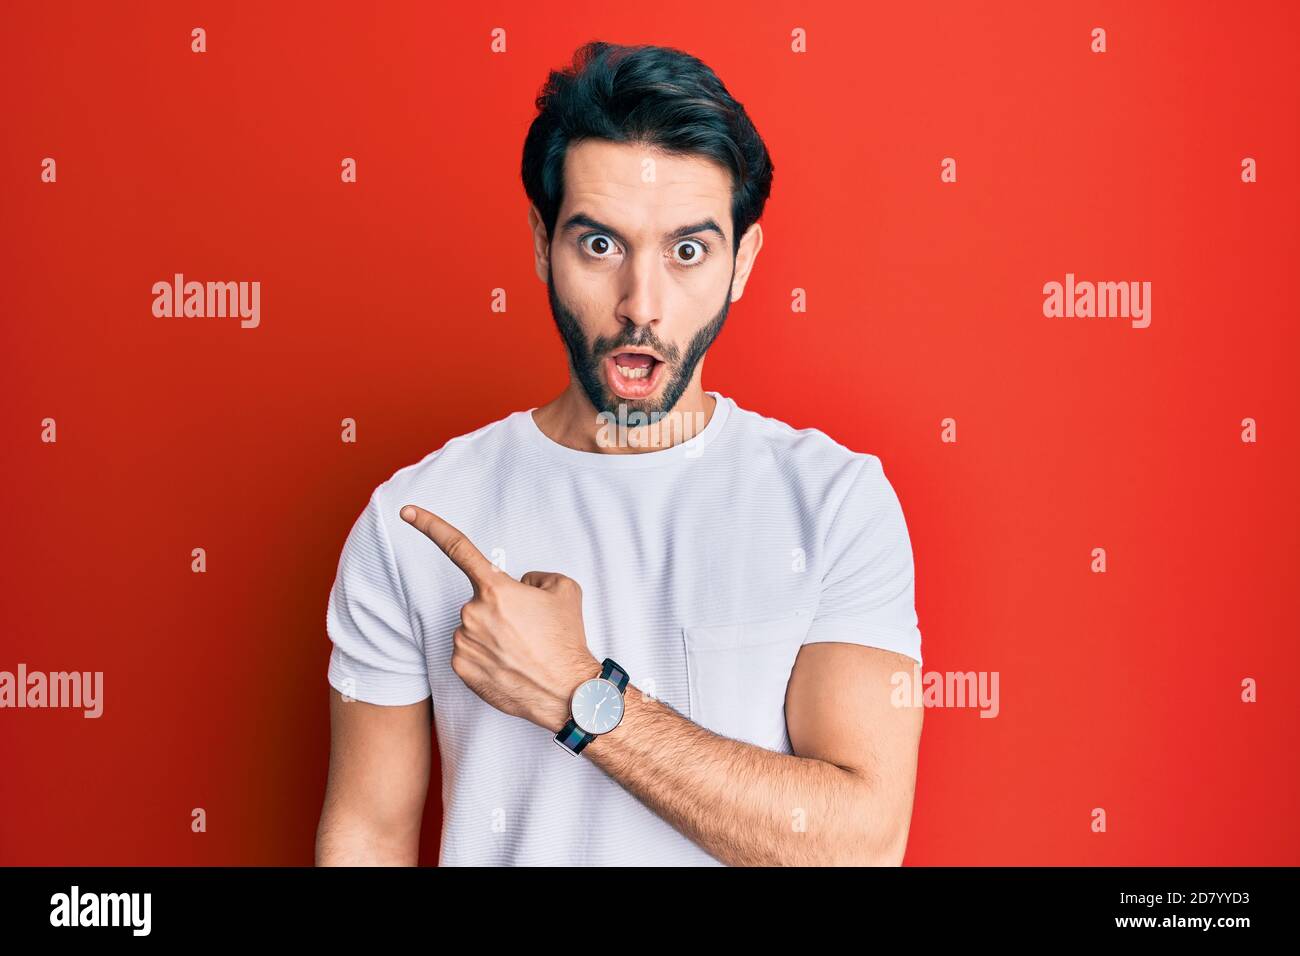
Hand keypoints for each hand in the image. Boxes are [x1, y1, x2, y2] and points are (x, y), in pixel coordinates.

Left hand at [399, 504, 598, 730]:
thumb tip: (520, 585)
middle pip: (480, 601)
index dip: (430, 525)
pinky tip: (508, 665)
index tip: (406, 511)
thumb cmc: (565, 640)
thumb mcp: (564, 589)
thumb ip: (536, 576)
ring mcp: (463, 642)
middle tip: (527, 629)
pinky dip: (486, 656)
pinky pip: (468, 652)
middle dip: (500, 609)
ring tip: (521, 650)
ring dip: (492, 634)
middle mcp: (472, 613)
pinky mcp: (460, 668)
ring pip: (473, 627)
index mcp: (496, 589)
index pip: (458, 548)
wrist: (566, 691)